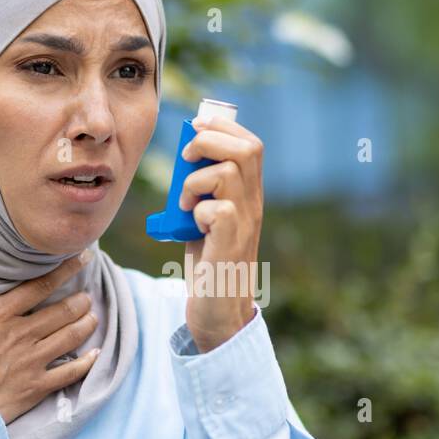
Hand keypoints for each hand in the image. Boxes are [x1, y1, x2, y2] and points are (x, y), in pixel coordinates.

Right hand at [0, 252, 99, 424]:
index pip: (38, 286)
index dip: (64, 270)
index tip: (82, 258)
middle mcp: (20, 334)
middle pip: (60, 312)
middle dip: (78, 301)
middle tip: (87, 295)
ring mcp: (31, 361)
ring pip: (68, 337)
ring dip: (85, 325)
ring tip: (93, 317)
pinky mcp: (35, 387)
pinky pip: (69, 373)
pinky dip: (86, 363)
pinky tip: (96, 355)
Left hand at [177, 114, 262, 351]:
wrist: (219, 312)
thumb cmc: (209, 264)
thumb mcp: (207, 218)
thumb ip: (204, 190)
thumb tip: (185, 156)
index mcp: (249, 196)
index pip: (251, 144)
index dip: (224, 126)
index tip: (197, 127)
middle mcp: (253, 206)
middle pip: (247, 149)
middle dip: (209, 141)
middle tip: (186, 160)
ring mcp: (245, 224)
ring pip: (228, 173)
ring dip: (195, 180)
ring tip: (185, 202)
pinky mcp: (230, 244)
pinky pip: (217, 209)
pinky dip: (197, 210)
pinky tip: (193, 226)